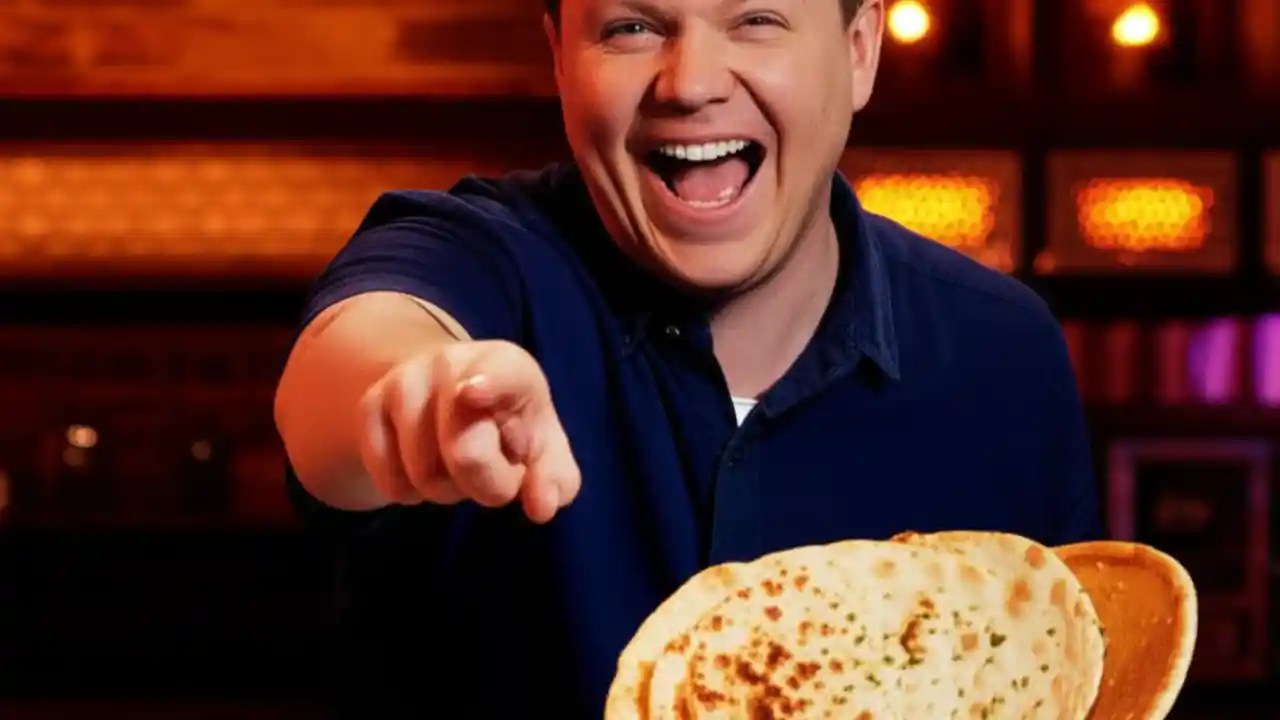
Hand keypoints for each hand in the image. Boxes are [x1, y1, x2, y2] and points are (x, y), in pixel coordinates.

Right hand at [358, 340, 580, 523]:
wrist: (451, 390)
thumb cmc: (511, 426)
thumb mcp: (544, 449)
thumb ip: (554, 480)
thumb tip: (541, 507)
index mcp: (507, 365)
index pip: (499, 375)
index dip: (488, 387)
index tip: (471, 394)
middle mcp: (451, 362)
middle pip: (464, 453)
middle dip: (486, 484)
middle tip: (495, 472)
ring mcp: (405, 380)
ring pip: (423, 474)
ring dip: (448, 490)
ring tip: (458, 465)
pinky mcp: (369, 404)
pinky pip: (389, 480)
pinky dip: (411, 493)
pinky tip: (424, 468)